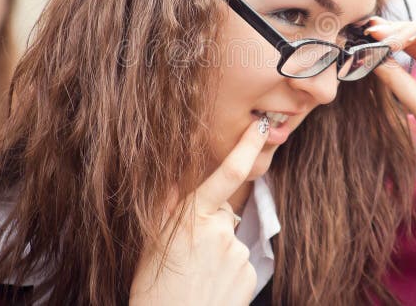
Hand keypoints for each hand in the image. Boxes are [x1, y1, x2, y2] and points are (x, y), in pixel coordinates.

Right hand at [129, 117, 268, 305]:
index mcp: (192, 217)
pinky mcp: (249, 274)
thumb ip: (166, 206)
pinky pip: (239, 263)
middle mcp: (220, 230)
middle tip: (187, 256)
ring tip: (195, 277)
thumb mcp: (152, 242)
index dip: (247, 147)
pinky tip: (210, 287)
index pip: (227, 173)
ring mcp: (238, 253)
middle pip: (221, 214)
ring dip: (217, 252)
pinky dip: (227, 272)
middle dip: (209, 226)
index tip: (263, 127)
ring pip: (229, 240)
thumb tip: (172, 174)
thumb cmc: (154, 290)